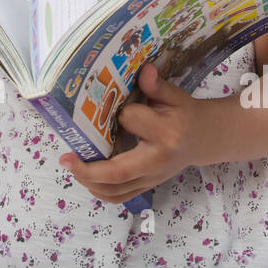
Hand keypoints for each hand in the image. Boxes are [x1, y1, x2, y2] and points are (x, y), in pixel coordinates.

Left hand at [57, 63, 205, 203]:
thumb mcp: (175, 96)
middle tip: (66, 158)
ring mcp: (152, 178)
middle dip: (88, 169)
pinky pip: (119, 197)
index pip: (133, 121)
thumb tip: (143, 70)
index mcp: (166, 133)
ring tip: (72, 165)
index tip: (112, 105)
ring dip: (89, 181)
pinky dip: (99, 191)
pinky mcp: (147, 186)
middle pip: (119, 173)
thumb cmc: (184, 113)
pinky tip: (86, 178)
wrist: (202, 139)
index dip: (119, 112)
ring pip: (115, 191)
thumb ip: (158, 85)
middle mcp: (157, 161)